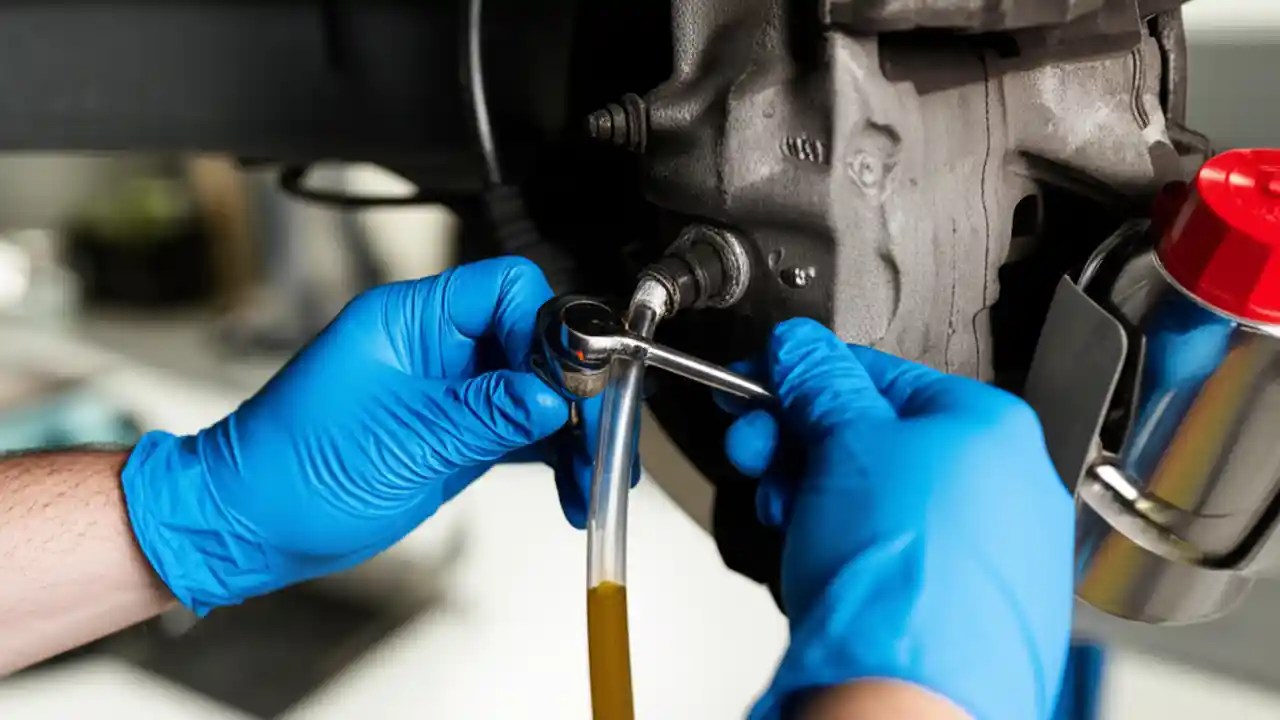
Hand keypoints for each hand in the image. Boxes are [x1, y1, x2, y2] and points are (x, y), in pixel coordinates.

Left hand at [121, 257, 569, 613]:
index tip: (567, 382)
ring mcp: (450, 389)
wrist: (253, 524)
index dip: (547, 330)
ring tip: (594, 479)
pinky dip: (554, 457)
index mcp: (412, 320)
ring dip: (574, 432)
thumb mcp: (401, 443)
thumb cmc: (293, 472)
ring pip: (537, 390)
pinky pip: (522, 430)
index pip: (507, 289)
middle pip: (534, 341)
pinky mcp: (458, 430)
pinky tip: (573, 487)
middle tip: (600, 441)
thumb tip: (549, 395)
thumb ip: (483, 415)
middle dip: (575, 391)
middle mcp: (437, 345)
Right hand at [723, 319, 1073, 719]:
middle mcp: (1007, 485)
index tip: (756, 385)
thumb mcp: (844, 445)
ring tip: (785, 518)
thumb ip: (818, 382)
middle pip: (875, 435)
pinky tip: (817, 561)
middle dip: (799, 441)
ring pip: (878, 497)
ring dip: (812, 495)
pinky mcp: (964, 605)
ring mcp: (989, 552)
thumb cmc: (901, 584)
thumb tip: (798, 348)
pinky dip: (845, 547)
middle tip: (755, 452)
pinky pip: (892, 553)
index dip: (803, 377)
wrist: (912, 707)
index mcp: (992, 427)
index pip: (878, 373)